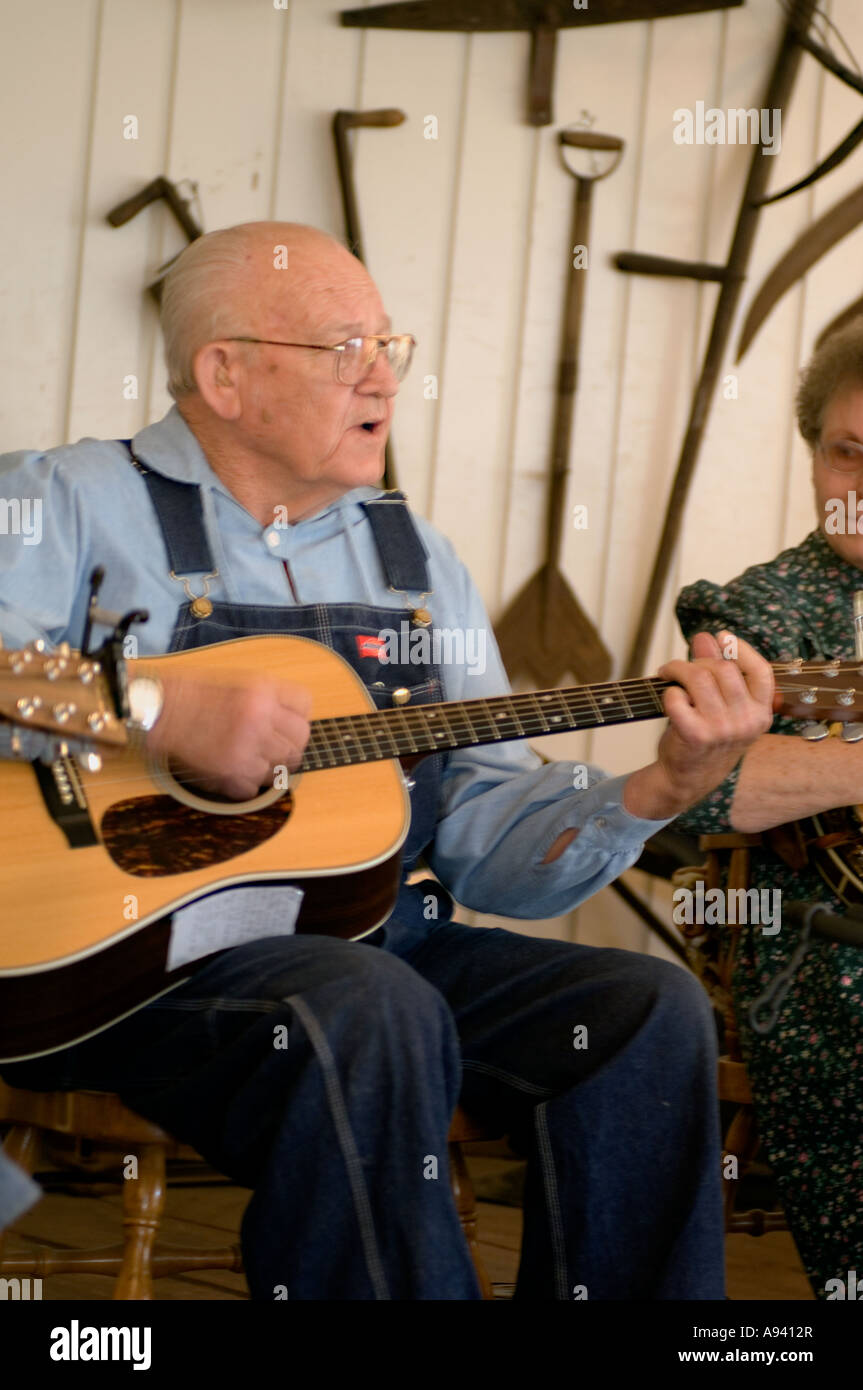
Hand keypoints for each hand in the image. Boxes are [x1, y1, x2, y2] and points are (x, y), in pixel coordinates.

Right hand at [145, 674, 311, 800]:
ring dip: (269, 766)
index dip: (296, 716)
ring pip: (282, 767)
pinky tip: (232, 770)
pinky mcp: (230, 771)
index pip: (305, 706)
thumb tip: (294, 718)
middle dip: (289, 744)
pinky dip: (245, 785)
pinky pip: (254, 788)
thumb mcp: (239, 680)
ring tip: (250, 758)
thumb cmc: (194, 692)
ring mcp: (246, 746)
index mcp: (263, 689)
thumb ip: (270, 697)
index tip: (286, 723)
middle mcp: (260, 717)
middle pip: (300, 740)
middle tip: (272, 746)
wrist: (159, 708)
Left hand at [623, 631, 773, 821]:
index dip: (742, 649)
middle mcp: (746, 722)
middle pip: (723, 669)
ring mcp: (722, 730)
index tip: (722, 636)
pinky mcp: (695, 735)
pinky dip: (668, 692)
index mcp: (761, 714)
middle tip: (682, 667)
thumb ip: (717, 670)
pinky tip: (668, 697)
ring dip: (677, 669)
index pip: (761, 672)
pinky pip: (677, 697)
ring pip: (699, 677)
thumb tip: (706, 637)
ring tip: (668, 673)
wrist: (689, 778)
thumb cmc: (708, 737)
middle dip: (698, 661)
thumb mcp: (723, 707)